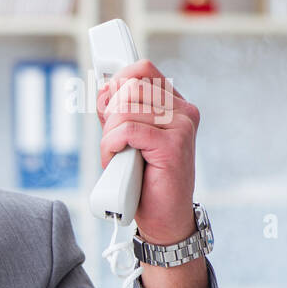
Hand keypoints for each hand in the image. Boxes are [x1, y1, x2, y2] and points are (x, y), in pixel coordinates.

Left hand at [97, 59, 199, 243]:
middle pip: (129, 87)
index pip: (142, 70)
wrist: (163, 217)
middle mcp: (183, 112)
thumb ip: (117, 112)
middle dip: (110, 114)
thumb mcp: (126, 138)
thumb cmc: (144, 179)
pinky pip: (127, 131)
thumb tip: (103, 87)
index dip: (117, 82)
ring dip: (109, 135)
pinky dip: (112, 146)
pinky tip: (117, 160)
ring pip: (126, 109)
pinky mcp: (173, 145)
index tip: (107, 105)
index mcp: (175, 105)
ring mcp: (181, 127)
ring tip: (117, 155)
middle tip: (113, 140)